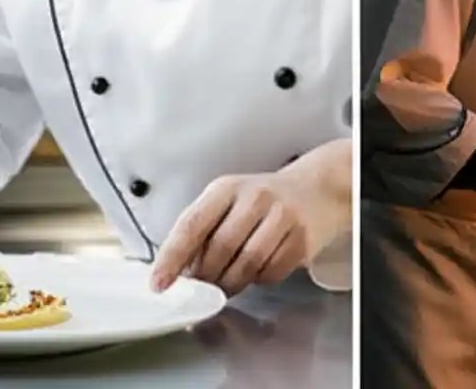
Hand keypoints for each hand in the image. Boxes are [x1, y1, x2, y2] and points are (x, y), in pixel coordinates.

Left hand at [152, 173, 308, 296]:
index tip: (159, 283)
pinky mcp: (302, 239)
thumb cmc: (262, 200)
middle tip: (203, 287)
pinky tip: (258, 269)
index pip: (192, 225)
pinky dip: (259, 280)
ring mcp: (282, 217)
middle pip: (220, 249)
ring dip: (231, 283)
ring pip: (246, 265)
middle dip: (207, 277)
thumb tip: (175, 270)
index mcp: (226, 188)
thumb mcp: (227, 201)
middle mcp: (255, 198)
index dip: (172, 257)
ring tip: (228, 284)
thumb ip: (202, 230)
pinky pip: (271, 272)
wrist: (316, 189)